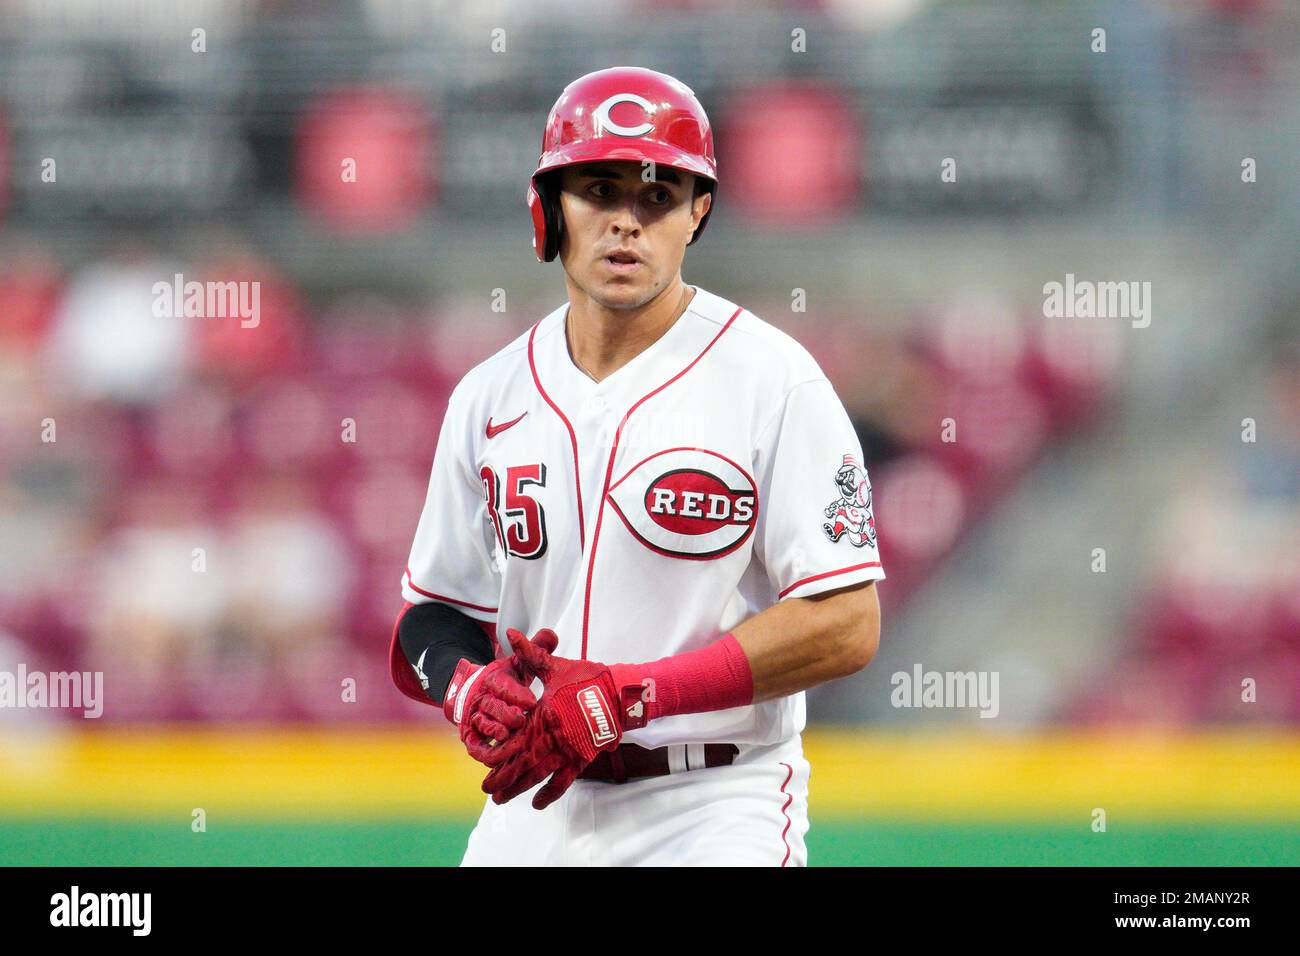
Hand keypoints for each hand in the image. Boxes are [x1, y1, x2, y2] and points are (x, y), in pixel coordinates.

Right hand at [443, 629, 558, 764]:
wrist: (481, 693)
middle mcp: (482, 698)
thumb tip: (551, 634)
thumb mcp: (521, 664)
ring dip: (493, 732)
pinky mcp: (471, 735)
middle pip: (492, 707)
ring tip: (506, 739)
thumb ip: (535, 649)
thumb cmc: (509, 680)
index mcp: (495, 679)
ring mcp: (475, 717)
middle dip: (505, 714)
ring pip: (483, 725)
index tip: (531, 701)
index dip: (516, 694)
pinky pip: (474, 745)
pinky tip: (490, 759)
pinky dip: (481, 752)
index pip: (504, 686)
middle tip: (520, 721)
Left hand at [480, 627, 625, 809]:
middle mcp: (550, 736)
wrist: (620, 692)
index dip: (496, 753)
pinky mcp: (581, 759)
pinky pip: (563, 782)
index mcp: (541, 714)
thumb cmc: (588, 677)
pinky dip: (549, 794)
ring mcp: (566, 750)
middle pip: (520, 763)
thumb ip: (531, 654)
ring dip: (517, 788)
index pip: (512, 738)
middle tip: (486, 790)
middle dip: (501, 777)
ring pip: (536, 775)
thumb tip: (510, 633)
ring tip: (500, 799)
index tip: (482, 761)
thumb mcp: (556, 666)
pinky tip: (537, 804)